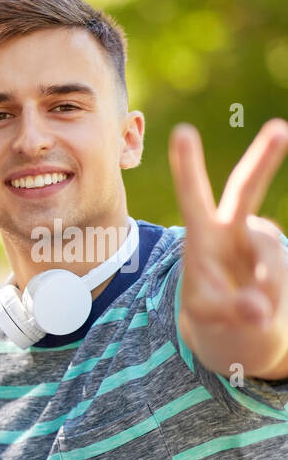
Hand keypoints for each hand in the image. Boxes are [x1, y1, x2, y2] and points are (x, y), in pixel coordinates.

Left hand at [169, 119, 287, 374]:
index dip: (188, 167)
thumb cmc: (212, 316)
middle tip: (279, 130)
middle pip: (245, 189)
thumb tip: (257, 310)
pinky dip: (272, 300)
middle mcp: (233, 230)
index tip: (183, 131)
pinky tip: (261, 308)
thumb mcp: (208, 316)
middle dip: (264, 159)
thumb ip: (229, 312)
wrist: (242, 330)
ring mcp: (262, 240)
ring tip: (246, 309)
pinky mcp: (280, 255)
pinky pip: (279, 277)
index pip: (193, 198)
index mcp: (202, 237)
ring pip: (270, 256)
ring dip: (261, 289)